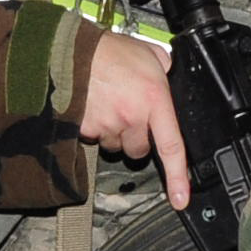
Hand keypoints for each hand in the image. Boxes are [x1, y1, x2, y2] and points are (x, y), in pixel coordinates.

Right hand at [78, 29, 188, 209]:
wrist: (70, 50)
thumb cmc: (109, 51)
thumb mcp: (149, 52)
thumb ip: (164, 68)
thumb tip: (170, 73)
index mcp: (154, 99)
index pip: (171, 146)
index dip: (177, 177)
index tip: (179, 199)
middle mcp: (132, 116)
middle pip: (139, 150)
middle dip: (134, 137)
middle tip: (127, 112)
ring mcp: (107, 126)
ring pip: (115, 145)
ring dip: (114, 132)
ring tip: (108, 103)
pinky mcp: (86, 129)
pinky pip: (94, 138)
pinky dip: (94, 127)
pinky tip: (94, 105)